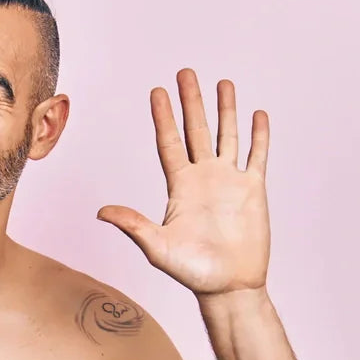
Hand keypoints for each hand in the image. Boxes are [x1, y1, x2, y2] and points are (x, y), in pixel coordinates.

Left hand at [96, 69, 270, 296]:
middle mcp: (203, 178)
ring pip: (227, 136)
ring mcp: (229, 182)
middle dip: (191, 101)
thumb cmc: (192, 273)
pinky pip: (257, 156)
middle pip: (196, 130)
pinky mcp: (253, 191)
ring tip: (223, 83)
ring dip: (226, 110)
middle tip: (185, 72)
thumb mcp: (157, 248)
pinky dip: (259, 136)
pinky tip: (258, 114)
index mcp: (180, 187)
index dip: (163, 117)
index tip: (157, 91)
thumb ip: (133, 225)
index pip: (169, 142)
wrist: (228, 288)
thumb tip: (101, 212)